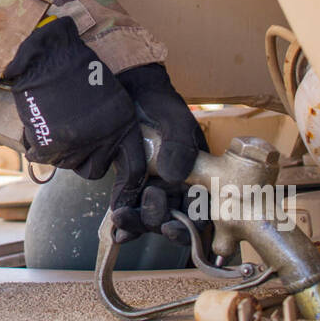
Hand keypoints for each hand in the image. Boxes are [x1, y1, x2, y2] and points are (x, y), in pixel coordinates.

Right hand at [2, 16, 135, 179]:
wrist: (47, 52)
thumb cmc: (76, 65)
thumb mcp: (109, 92)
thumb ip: (114, 125)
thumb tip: (113, 156)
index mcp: (125, 123)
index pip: (135, 170)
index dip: (127, 190)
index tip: (120, 203)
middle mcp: (104, 137)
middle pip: (95, 169)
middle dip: (84, 158)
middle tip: (73, 131)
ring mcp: (77, 144)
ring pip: (67, 164)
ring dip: (60, 149)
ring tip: (56, 119)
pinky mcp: (50, 145)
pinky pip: (43, 156)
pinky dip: (38, 143)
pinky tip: (41, 121)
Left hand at [110, 63, 208, 243]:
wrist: (130, 91)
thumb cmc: (160, 103)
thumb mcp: (175, 120)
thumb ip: (179, 146)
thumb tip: (173, 176)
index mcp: (201, 175)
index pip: (203, 212)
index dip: (190, 228)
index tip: (171, 226)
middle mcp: (180, 187)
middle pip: (175, 221)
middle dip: (159, 221)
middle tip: (148, 200)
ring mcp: (157, 188)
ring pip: (152, 219)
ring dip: (138, 223)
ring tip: (121, 216)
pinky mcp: (134, 186)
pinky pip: (133, 210)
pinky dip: (126, 222)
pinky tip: (116, 226)